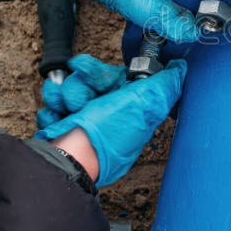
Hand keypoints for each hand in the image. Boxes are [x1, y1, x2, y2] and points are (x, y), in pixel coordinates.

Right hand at [36, 54, 186, 186]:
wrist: (69, 162)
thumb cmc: (106, 136)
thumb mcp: (144, 105)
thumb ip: (164, 85)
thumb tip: (180, 69)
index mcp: (125, 107)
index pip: (110, 77)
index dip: (96, 71)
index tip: (84, 69)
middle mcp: (104, 114)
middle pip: (84, 81)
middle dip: (77, 87)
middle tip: (77, 101)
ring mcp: (80, 122)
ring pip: (65, 91)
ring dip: (62, 98)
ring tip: (66, 113)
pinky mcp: (61, 130)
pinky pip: (51, 107)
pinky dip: (50, 112)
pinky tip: (56, 120)